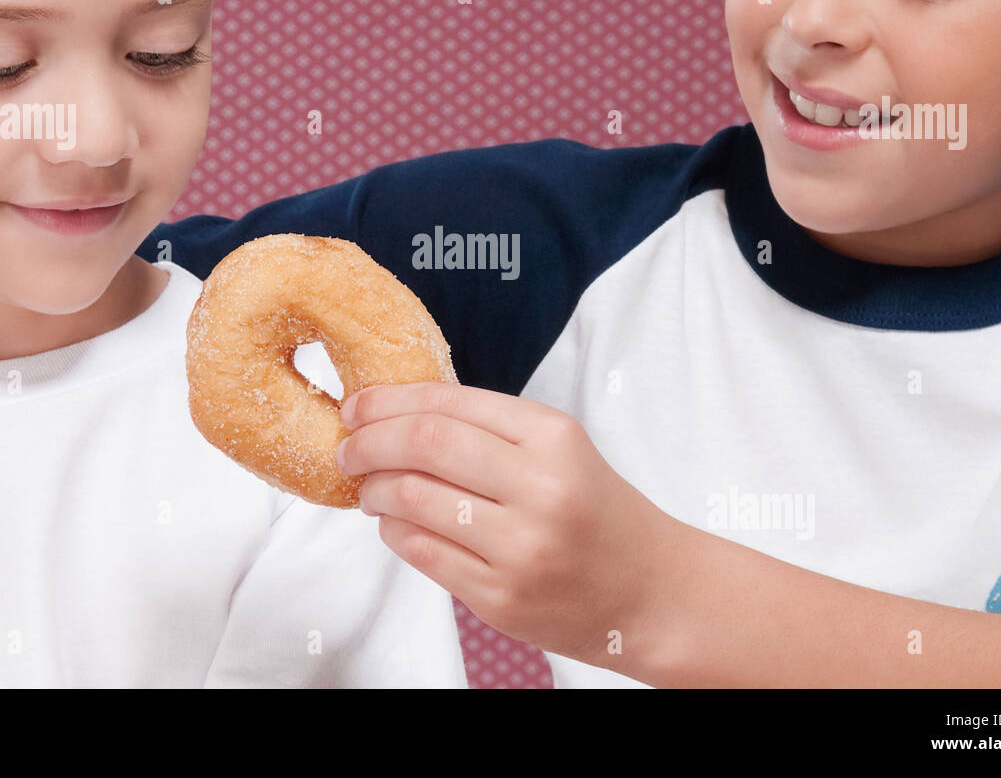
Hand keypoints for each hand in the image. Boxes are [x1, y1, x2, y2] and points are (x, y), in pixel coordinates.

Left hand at [337, 381, 683, 674]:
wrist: (652, 593)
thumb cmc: (598, 514)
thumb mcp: (560, 450)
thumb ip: (490, 430)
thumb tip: (397, 416)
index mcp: (553, 437)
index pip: (447, 404)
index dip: (388, 402)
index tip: (358, 406)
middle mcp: (539, 488)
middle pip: (422, 445)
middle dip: (368, 442)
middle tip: (348, 448)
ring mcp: (519, 548)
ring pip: (412, 500)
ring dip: (374, 490)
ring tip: (370, 489)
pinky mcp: (501, 599)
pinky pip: (421, 553)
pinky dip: (394, 532)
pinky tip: (395, 523)